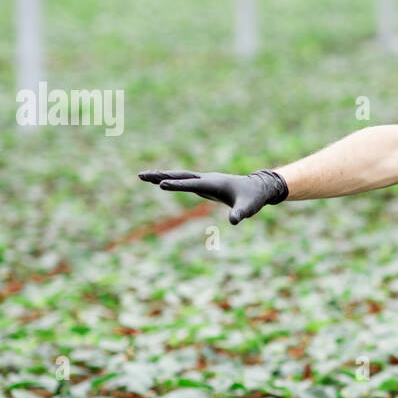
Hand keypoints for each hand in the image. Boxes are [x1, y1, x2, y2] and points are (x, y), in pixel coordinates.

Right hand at [138, 169, 288, 224]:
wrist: (257, 188)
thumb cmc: (252, 199)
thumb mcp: (248, 208)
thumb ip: (241, 213)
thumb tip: (234, 221)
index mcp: (214, 184)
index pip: (192, 184)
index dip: (177, 185)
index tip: (161, 184)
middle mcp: (206, 179)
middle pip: (180, 176)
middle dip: (161, 175)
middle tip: (141, 175)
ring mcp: (203, 181)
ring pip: (180, 177)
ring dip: (161, 176)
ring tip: (142, 176)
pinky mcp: (203, 185)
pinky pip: (183, 181)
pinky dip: (170, 180)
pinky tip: (160, 182)